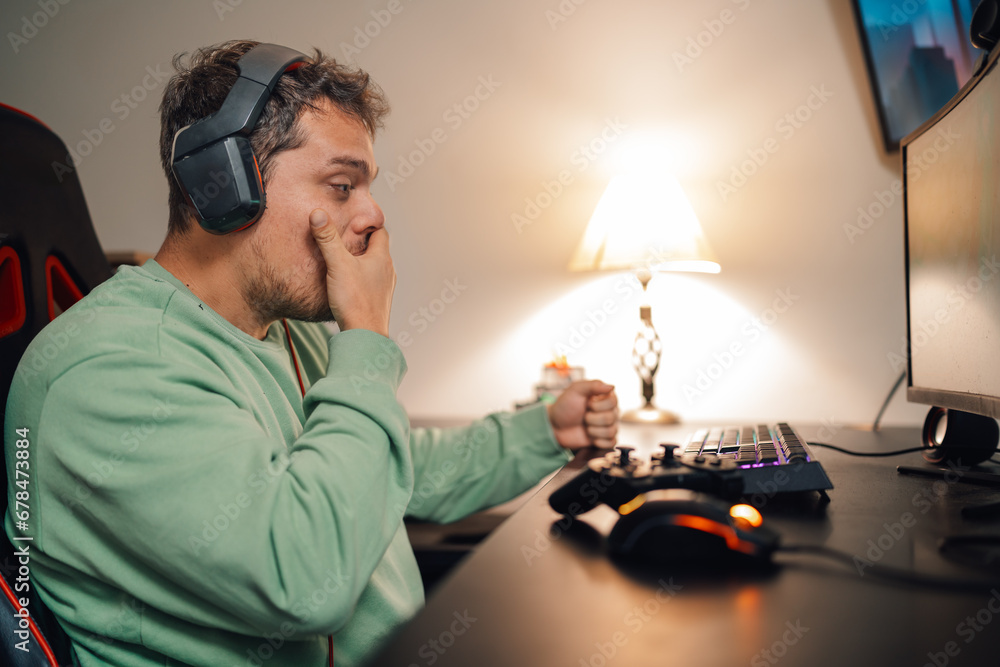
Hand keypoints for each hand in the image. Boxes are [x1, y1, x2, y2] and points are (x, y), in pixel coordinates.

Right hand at [309, 208, 394, 336]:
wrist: (365, 336)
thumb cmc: (355, 301)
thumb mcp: (337, 265)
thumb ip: (327, 239)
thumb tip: (318, 214)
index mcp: (381, 257)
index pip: (380, 231)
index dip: (367, 224)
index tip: (351, 223)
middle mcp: (387, 270)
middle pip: (377, 248)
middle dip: (361, 241)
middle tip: (343, 239)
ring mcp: (385, 287)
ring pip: (374, 266)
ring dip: (361, 260)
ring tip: (343, 260)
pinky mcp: (378, 300)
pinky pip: (371, 282)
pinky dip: (361, 277)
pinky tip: (347, 283)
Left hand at [547, 380, 617, 450]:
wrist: (556, 426)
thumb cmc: (565, 405)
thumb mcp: (576, 390)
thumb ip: (593, 385)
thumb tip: (612, 387)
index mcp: (606, 396)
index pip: (613, 402)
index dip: (597, 406)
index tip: (586, 404)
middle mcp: (611, 410)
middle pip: (611, 418)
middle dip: (592, 419)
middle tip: (583, 416)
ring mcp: (609, 425)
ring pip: (611, 431)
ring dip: (593, 431)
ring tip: (585, 426)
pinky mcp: (605, 439)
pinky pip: (612, 443)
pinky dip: (600, 442)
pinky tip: (591, 438)